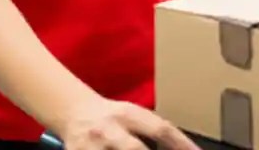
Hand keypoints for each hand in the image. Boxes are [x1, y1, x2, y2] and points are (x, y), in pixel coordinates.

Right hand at [58, 96, 197, 149]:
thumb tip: (183, 147)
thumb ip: (154, 131)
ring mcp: (91, 146)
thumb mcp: (134, 116)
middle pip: (135, 149)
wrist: (75, 113)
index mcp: (128, 114)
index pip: (161, 129)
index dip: (182, 143)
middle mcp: (109, 130)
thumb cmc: (113, 118)